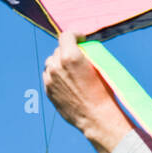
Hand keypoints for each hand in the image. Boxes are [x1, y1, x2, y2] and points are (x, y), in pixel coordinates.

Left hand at [42, 32, 131, 152]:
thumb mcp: (98, 67)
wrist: (97, 117)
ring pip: (50, 63)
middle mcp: (57, 66)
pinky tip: (67, 81)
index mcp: (70, 57)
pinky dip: (56, 75)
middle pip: (58, 50)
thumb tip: (80, 48)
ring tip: (70, 69)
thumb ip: (85, 55)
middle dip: (68, 50)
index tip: (81, 39)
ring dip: (59, 63)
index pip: (66, 36)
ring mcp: (50, 79)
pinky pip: (48, 76)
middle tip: (78, 56)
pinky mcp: (48, 91)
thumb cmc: (103, 92)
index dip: (75, 35)